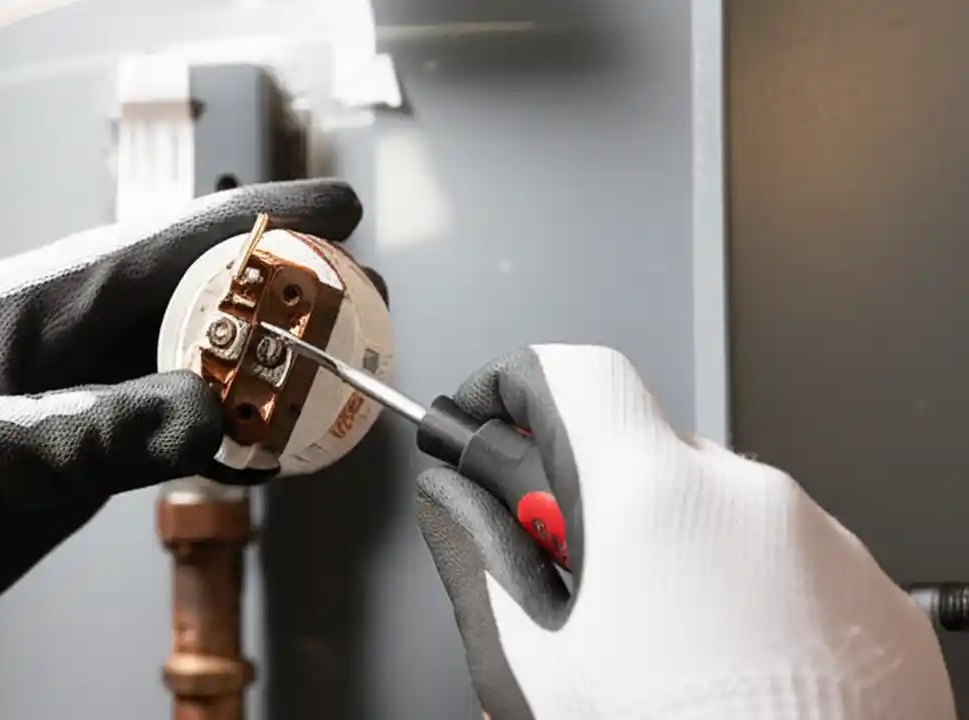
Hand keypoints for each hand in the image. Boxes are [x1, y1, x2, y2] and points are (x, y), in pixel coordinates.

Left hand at [0, 179, 360, 717]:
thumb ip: (84, 432)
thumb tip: (208, 411)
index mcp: (24, 306)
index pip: (161, 245)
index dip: (256, 223)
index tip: (336, 207)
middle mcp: (59, 342)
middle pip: (195, 303)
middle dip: (283, 296)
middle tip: (364, 293)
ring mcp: (74, 401)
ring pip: (193, 370)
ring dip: (263, 373)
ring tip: (334, 372)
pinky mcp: (77, 460)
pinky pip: (171, 436)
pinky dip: (225, 440)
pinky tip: (264, 449)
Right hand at [417, 346, 954, 719]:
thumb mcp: (532, 667)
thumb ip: (476, 558)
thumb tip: (448, 502)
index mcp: (654, 500)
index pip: (571, 374)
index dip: (512, 386)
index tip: (489, 418)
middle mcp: (748, 498)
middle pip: (638, 449)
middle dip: (589, 497)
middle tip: (567, 579)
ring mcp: (822, 542)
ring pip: (713, 504)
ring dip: (669, 545)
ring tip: (654, 646)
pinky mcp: (869, 594)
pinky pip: (783, 553)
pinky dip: (739, 584)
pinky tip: (720, 661)